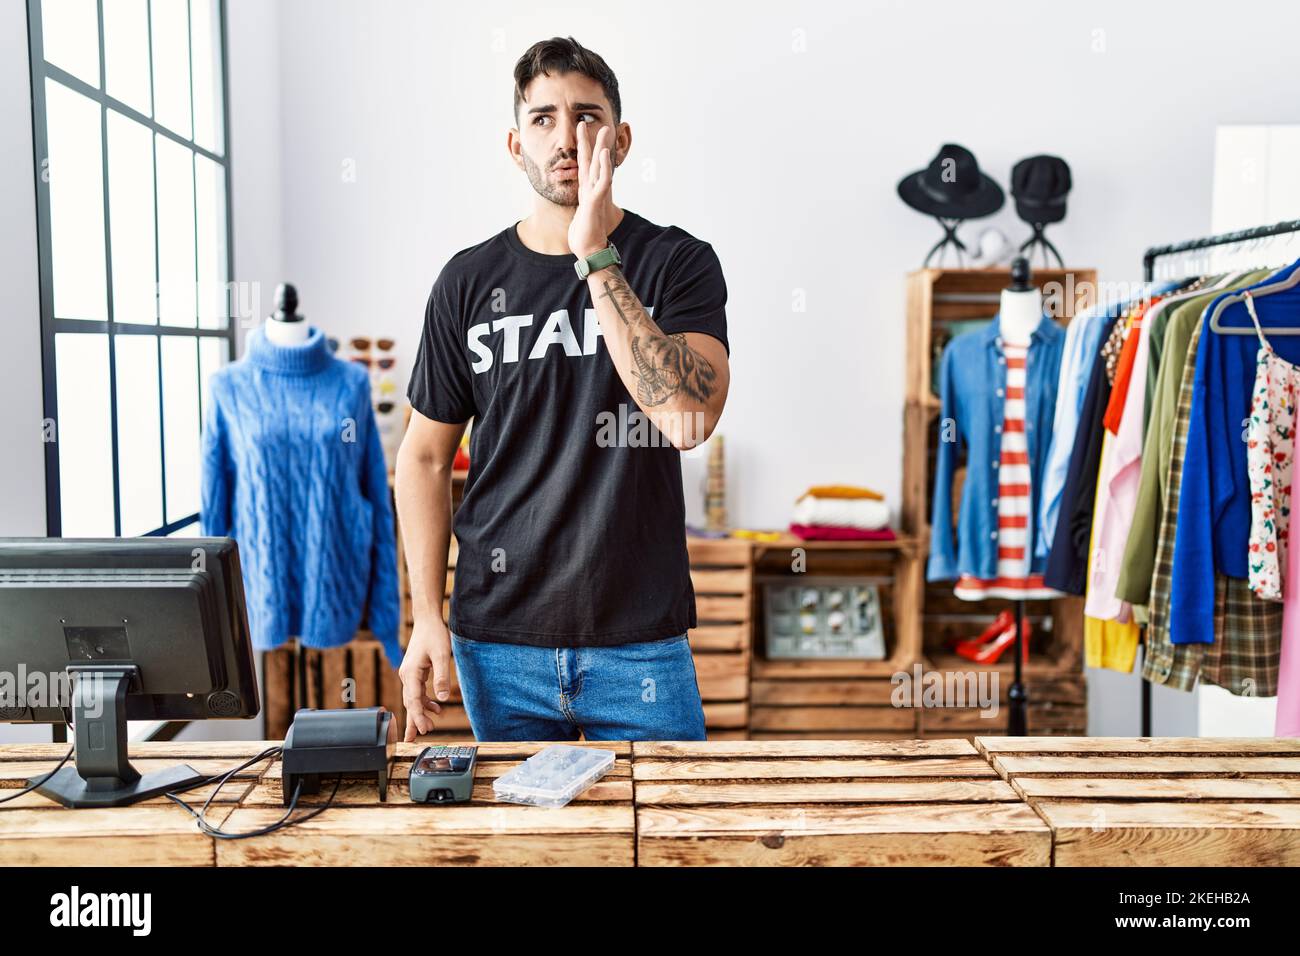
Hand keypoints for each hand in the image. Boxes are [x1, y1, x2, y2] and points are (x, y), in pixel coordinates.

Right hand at [398, 615, 451, 741]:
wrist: (427, 620)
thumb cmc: (434, 634)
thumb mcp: (442, 655)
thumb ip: (442, 677)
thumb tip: (442, 699)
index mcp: (411, 673)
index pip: (413, 700)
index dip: (418, 717)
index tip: (424, 730)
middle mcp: (406, 675)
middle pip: (409, 703)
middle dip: (413, 721)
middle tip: (415, 739)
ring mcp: (409, 674)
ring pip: (413, 699)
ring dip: (419, 713)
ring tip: (427, 727)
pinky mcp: (415, 672)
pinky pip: (418, 691)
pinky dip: (425, 702)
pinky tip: (436, 709)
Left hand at [568, 121, 613, 259]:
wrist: (588, 249)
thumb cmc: (583, 235)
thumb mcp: (577, 214)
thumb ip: (580, 204)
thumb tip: (579, 201)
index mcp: (586, 189)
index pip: (585, 164)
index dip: (584, 147)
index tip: (582, 131)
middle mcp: (592, 188)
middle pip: (594, 160)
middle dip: (597, 142)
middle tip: (604, 124)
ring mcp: (595, 193)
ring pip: (600, 166)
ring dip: (602, 148)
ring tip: (606, 131)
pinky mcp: (596, 201)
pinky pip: (603, 181)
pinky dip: (604, 167)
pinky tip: (604, 154)